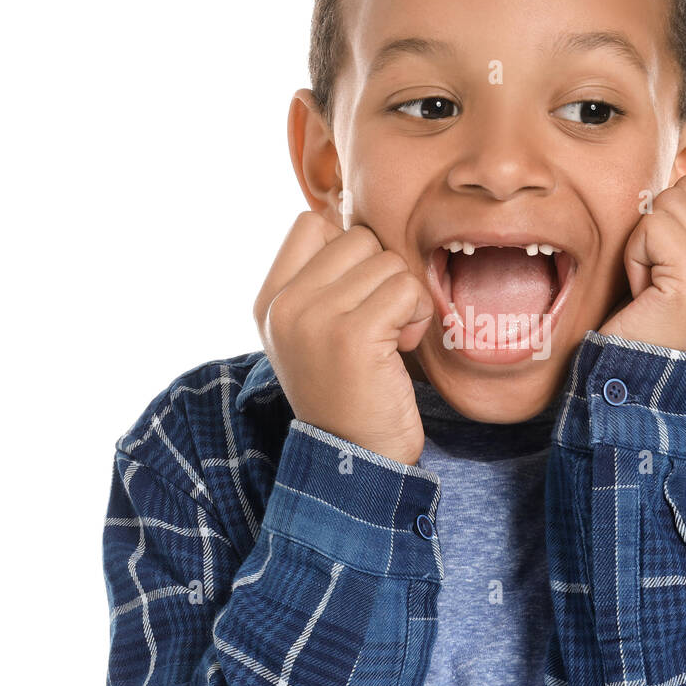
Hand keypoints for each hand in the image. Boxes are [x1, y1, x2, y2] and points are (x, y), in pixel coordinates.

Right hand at [253, 212, 433, 464]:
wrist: (355, 461)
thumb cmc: (350, 393)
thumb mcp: (315, 333)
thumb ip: (324, 281)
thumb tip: (357, 224)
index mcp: (269, 301)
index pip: (310, 223)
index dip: (349, 251)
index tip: (356, 297)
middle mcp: (284, 306)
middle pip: (357, 238)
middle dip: (381, 276)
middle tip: (379, 324)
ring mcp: (314, 318)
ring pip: (386, 260)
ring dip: (403, 298)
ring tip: (389, 340)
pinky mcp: (352, 335)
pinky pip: (405, 288)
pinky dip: (416, 315)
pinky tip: (400, 348)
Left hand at [598, 176, 685, 356]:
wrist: (639, 393)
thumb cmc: (646, 334)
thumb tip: (678, 182)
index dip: (677, 223)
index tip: (669, 275)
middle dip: (659, 227)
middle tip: (655, 281)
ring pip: (673, 200)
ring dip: (644, 242)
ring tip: (650, 288)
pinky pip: (653, 225)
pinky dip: (635, 256)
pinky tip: (643, 294)